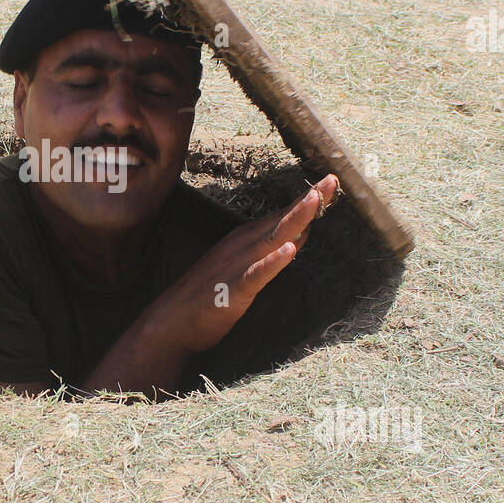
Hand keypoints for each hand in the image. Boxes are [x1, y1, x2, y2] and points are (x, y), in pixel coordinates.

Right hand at [140, 174, 338, 357]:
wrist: (170, 324)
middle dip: (309, 200)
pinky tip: (289, 249)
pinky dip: (273, 261)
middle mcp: (242, 246)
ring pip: (272, 238)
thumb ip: (270, 252)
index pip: (283, 215)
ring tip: (315, 200)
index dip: (309, 200)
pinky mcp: (232, 290)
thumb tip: (299, 236)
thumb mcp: (243, 268)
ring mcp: (236, 266)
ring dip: (295, 218)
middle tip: (333, 179)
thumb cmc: (207, 297)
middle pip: (282, 219)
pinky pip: (256, 274)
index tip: (332, 181)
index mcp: (245, 240)